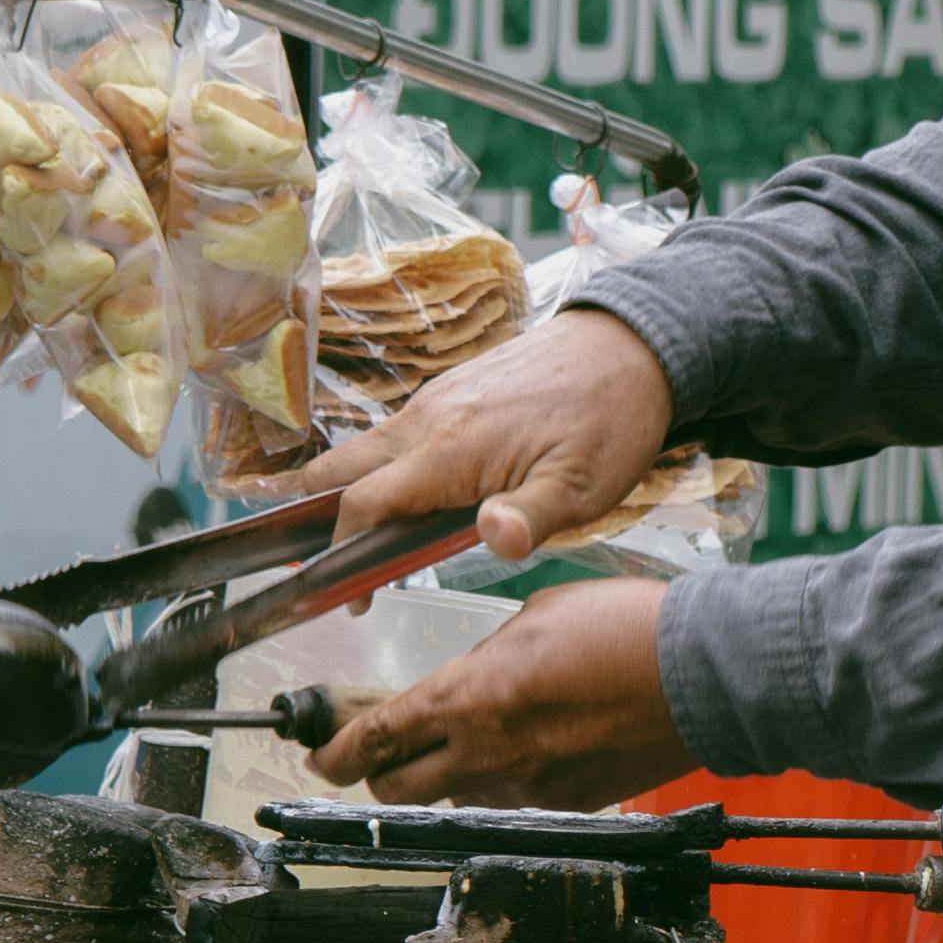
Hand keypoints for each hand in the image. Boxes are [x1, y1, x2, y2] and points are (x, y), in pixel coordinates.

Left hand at [307, 577, 684, 809]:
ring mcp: (528, 787)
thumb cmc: (625, 630)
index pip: (378, 737)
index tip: (321, 756)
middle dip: (381, 770)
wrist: (702, 676)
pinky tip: (534, 746)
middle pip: (400, 784)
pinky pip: (514, 799)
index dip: (339, 752)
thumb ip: (487, 658)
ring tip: (478, 739)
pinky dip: (507, 779)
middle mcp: (487, 753)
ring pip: (457, 795)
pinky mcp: (567, 804)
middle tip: (384, 753)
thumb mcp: (534, 617)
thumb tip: (475, 678)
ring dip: (449, 774)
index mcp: (468, 697)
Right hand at [321, 305, 675, 562]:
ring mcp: (435, 400)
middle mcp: (428, 418)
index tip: (353, 595)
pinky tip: (407, 498)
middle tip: (322, 564)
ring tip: (360, 540)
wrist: (627, 347)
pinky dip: (382, 468)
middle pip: (340, 468)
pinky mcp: (450, 392)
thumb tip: (495, 540)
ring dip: (351, 491)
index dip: (343, 550)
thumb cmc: (609, 421)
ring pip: (367, 449)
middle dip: (314, 515)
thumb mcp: (581, 486)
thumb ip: (530, 518)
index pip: (364, 502)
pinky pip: (397, 434)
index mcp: (450, 448)